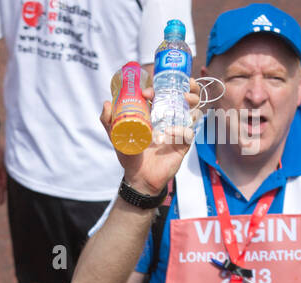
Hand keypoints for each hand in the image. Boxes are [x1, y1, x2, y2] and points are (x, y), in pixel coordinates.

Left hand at [100, 76, 200, 194]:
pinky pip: (189, 132)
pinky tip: (170, 132)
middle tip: (183, 85)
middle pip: (187, 96)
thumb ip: (108, 121)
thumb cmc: (130, 156)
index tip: (147, 92)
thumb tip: (106, 104)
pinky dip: (181, 129)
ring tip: (184, 100)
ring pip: (194, 110)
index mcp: (157, 113)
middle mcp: (171, 119)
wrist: (139, 178)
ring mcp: (179, 130)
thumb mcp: (117, 136)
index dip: (162, 86)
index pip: (166, 92)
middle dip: (188, 87)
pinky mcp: (184, 145)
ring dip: (193, 101)